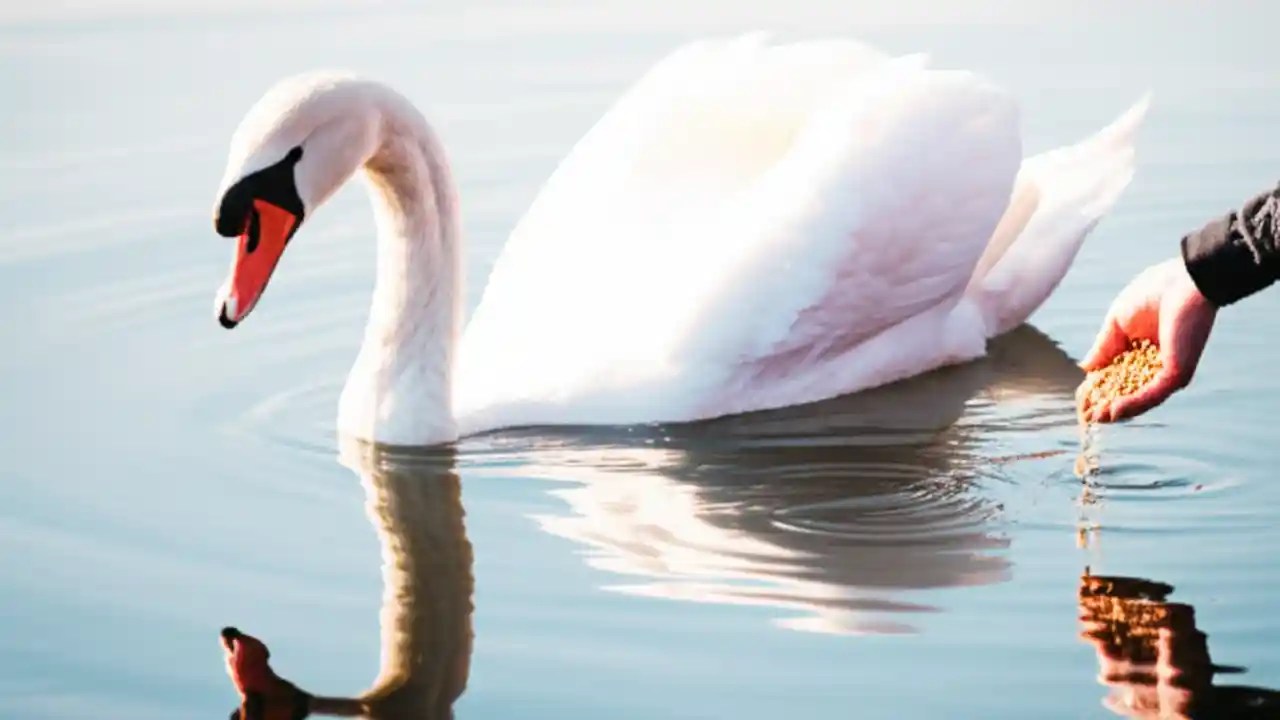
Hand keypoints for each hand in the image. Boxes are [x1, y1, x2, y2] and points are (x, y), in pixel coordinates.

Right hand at [1077, 257, 1216, 421]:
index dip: (1097, 390)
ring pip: (1139, 399)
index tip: (1080, 401)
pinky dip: (1131, 405)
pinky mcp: (1176, 374)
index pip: (1116, 377)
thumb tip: (1086, 369)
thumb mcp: (1116, 324)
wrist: (1183, 283)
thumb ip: (1103, 347)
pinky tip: (1112, 411)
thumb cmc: (1152, 294)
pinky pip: (1151, 395)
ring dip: (1116, 411)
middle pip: (1126, 393)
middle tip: (1085, 417)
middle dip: (1104, 406)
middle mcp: (1156, 366)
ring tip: (1096, 419)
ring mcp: (1167, 371)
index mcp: (1142, 352)